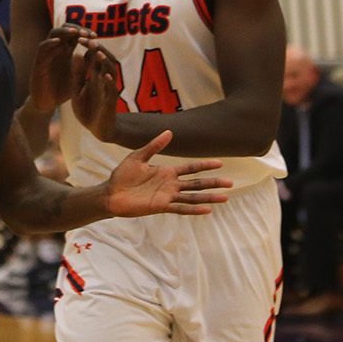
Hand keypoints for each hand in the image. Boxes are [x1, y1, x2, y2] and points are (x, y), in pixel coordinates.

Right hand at [28, 25, 91, 111]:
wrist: (49, 104)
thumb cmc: (63, 89)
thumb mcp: (79, 75)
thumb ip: (86, 64)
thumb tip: (97, 49)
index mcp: (67, 51)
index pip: (75, 34)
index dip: (85, 32)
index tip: (96, 36)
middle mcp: (57, 49)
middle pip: (65, 29)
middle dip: (77, 28)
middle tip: (87, 33)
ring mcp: (47, 54)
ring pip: (53, 34)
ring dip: (64, 31)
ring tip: (74, 32)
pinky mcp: (39, 62)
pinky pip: (42, 47)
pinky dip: (50, 42)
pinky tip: (58, 42)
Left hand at [71, 46, 121, 142]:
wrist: (97, 130)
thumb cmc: (88, 109)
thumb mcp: (78, 89)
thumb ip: (77, 73)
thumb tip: (76, 53)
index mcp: (95, 76)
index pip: (95, 57)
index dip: (89, 46)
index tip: (79, 37)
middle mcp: (104, 80)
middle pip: (105, 60)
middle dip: (98, 49)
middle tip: (88, 40)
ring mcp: (108, 90)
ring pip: (111, 72)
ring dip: (105, 62)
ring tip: (98, 53)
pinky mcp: (110, 103)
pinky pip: (112, 91)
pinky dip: (109, 83)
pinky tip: (104, 76)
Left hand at [104, 132, 230, 218]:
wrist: (111, 193)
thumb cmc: (122, 175)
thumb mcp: (138, 156)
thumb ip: (154, 146)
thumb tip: (170, 132)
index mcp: (166, 172)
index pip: (191, 168)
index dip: (205, 165)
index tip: (220, 163)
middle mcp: (170, 185)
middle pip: (196, 183)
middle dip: (213, 182)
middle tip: (231, 182)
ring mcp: (167, 196)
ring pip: (192, 197)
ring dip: (208, 197)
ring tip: (225, 197)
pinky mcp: (160, 206)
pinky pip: (180, 208)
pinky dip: (193, 209)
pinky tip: (207, 209)